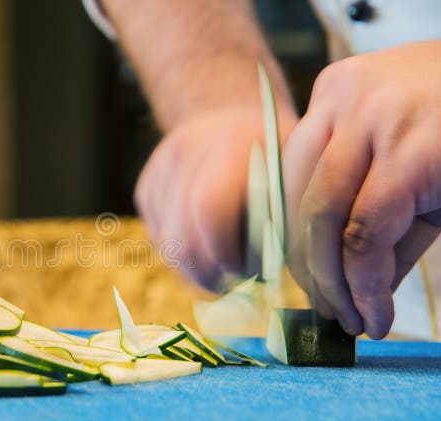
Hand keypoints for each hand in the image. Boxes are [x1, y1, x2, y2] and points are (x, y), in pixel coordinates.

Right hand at [136, 107, 296, 289]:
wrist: (231, 117)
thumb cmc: (277, 159)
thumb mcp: (294, 178)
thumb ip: (284, 219)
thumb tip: (264, 279)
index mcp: (231, 143)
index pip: (210, 210)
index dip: (226, 253)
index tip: (246, 271)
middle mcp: (186, 150)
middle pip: (183, 238)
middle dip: (208, 273)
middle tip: (233, 283)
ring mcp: (159, 169)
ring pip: (167, 247)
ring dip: (195, 269)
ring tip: (223, 269)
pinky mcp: (145, 188)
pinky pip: (158, 241)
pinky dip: (183, 254)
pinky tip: (207, 244)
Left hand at [284, 40, 440, 338]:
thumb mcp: (415, 167)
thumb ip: (378, 217)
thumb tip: (351, 288)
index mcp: (337, 94)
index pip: (292, 179)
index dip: (294, 239)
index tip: (307, 283)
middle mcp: (344, 100)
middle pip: (300, 199)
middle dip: (309, 267)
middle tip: (328, 311)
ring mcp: (373, 121)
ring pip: (324, 218)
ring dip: (333, 283)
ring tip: (353, 320)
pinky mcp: (409, 155)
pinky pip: (365, 232)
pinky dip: (365, 283)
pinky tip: (376, 314)